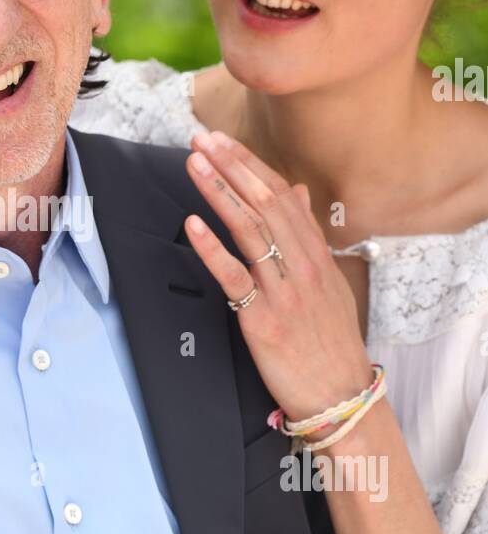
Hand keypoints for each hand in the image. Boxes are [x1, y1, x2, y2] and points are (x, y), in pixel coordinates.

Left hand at [183, 130, 372, 422]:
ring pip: (249, 230)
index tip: (223, 140)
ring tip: (194, 164)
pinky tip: (193, 224)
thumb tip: (296, 191)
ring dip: (219, 192)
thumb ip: (309, 235)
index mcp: (316, 254)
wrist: (339, 394)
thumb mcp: (328, 280)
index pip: (280, 195)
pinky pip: (235, 277)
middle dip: (231, 166)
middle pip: (264, 203)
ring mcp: (283, 291)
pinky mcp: (263, 319)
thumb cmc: (329, 340)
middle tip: (201, 138)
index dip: (249, 164)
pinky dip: (212, 248)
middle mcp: (302, 266)